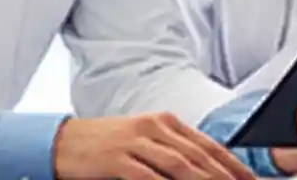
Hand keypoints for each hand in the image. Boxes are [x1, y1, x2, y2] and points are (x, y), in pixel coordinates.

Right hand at [52, 113, 255, 179]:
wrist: (62, 142)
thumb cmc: (106, 145)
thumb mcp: (144, 142)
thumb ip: (173, 151)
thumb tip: (205, 168)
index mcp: (166, 122)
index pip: (210, 145)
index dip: (233, 165)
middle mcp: (155, 128)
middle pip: (200, 157)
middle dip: (225, 177)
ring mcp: (136, 142)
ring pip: (181, 166)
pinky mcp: (118, 158)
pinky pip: (149, 178)